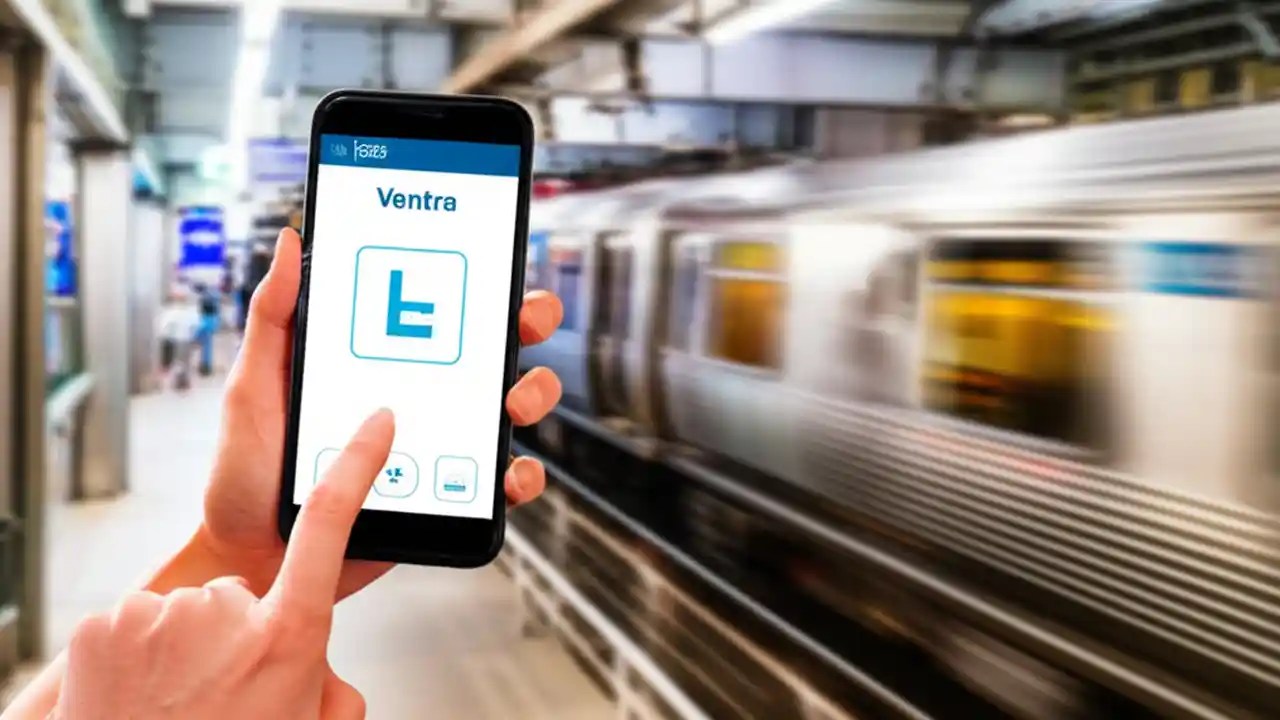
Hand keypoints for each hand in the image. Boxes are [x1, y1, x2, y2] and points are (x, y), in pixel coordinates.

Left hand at [55, 411, 398, 719]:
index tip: (375, 424)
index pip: (332, 525)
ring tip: (182, 698)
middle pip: (245, 593)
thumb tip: (332, 682)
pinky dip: (138, 652)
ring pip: (190, 609)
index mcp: (290, 634)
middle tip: (229, 687)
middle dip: (239, 629)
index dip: (357, 467)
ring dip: (188, 645)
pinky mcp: (108, 624)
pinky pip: (138, 622)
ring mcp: (164, 615)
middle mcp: (228, 613)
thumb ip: (328, 688)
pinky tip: (142, 692)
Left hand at [188, 228, 562, 596]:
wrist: (251, 558)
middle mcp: (420, 398)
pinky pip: (502, 485)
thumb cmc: (246, 472)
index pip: (443, 308)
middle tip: (522, 327)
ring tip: (509, 405)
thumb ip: (274, 316)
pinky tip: (507, 474)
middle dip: (527, 325)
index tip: (497, 273)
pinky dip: (522, 475)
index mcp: (381, 361)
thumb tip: (290, 241)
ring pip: (513, 409)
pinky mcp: (449, 499)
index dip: (483, 284)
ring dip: (532, 395)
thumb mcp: (253, 385)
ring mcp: (440, 447)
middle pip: (495, 348)